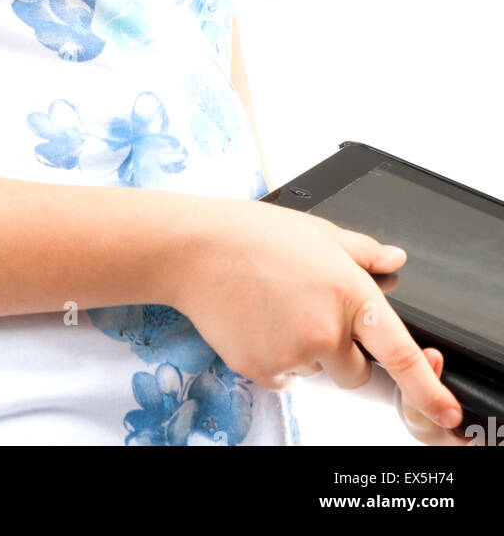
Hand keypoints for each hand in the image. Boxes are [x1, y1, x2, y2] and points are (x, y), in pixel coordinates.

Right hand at [166, 198, 464, 431]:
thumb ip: (363, 251)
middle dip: (340, 351)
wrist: (194, 250)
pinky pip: (284, 379)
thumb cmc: (252, 234)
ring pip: (317, 373)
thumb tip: (394, 261)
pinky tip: (257, 321)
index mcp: (349, 292)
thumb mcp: (317, 231)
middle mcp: (326, 330)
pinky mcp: (265, 371)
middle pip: (355, 372)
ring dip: (305, 352)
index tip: (447, 412)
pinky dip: (275, 357)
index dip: (427, 386)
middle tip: (306, 310)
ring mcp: (295, 354)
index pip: (399, 352)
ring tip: (274, 307)